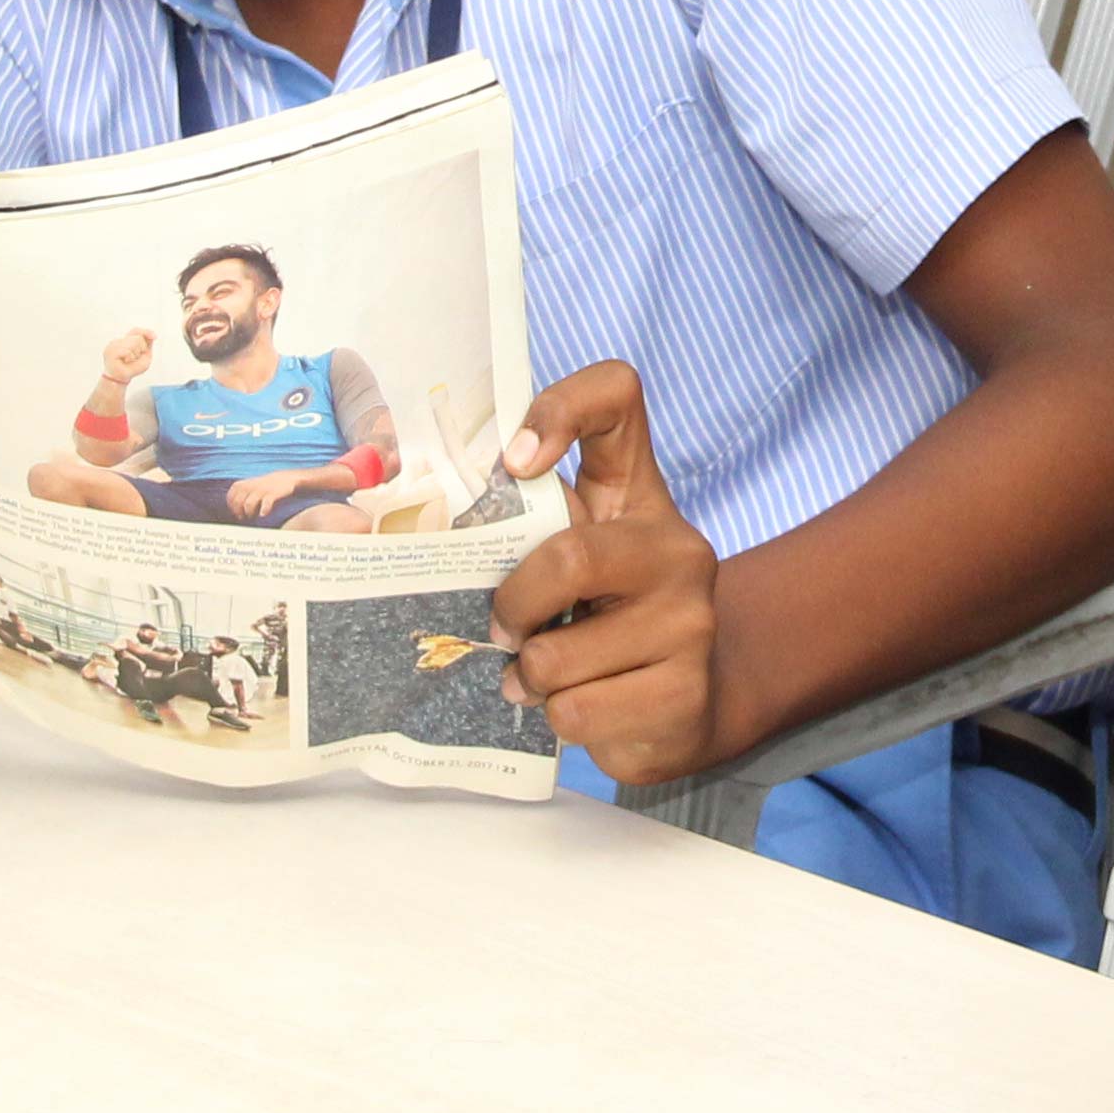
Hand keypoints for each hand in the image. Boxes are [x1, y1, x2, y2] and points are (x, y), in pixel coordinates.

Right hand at [99, 327, 157, 386]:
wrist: (121, 379)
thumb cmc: (132, 368)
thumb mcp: (145, 356)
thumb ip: (148, 344)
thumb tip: (153, 335)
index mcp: (125, 341)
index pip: (135, 331)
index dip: (146, 332)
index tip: (155, 336)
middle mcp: (118, 341)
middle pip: (138, 337)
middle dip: (141, 349)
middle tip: (133, 359)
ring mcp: (113, 345)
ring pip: (133, 342)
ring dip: (135, 354)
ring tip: (128, 360)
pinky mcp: (110, 351)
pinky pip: (127, 351)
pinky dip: (130, 357)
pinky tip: (124, 362)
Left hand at [224, 468, 328, 519]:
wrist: (285, 479)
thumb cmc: (264, 487)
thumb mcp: (250, 487)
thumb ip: (240, 495)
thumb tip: (233, 512)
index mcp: (243, 484)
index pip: (230, 497)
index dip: (232, 507)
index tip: (237, 513)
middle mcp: (251, 486)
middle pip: (237, 502)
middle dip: (239, 512)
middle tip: (244, 517)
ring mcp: (262, 490)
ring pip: (249, 504)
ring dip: (249, 513)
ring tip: (253, 516)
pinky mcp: (273, 493)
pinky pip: (266, 502)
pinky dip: (264, 510)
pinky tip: (263, 514)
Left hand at [491, 361, 722, 785]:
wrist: (680, 707)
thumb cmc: (601, 619)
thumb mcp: (570, 558)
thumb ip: (522, 527)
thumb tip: (422, 521)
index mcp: (640, 496)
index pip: (616, 396)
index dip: (559, 408)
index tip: (517, 463)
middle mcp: (679, 547)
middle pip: (568, 559)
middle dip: (515, 607)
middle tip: (506, 629)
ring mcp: (692, 621)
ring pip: (560, 657)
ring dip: (532, 677)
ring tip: (548, 676)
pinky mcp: (687, 692)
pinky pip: (576, 711)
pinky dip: (558, 716)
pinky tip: (581, 705)